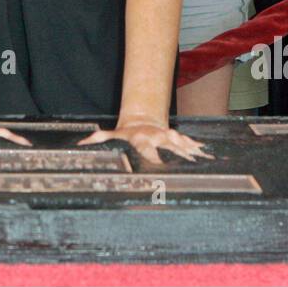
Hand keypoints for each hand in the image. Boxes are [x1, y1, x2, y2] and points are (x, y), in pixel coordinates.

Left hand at [78, 121, 209, 163]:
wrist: (142, 119)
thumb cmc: (127, 133)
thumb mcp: (113, 135)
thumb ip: (99, 138)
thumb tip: (80, 143)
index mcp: (142, 139)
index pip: (146, 149)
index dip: (152, 157)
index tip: (158, 166)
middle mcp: (157, 137)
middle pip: (168, 145)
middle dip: (177, 152)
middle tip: (187, 161)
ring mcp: (168, 136)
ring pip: (181, 143)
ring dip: (190, 150)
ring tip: (202, 157)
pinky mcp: (176, 138)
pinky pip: (188, 142)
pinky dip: (197, 147)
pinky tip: (207, 152)